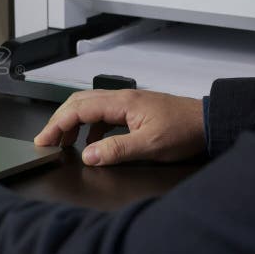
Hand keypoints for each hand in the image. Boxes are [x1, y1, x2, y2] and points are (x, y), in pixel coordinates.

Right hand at [34, 89, 204, 165]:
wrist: (210, 122)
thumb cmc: (185, 131)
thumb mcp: (150, 145)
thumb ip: (116, 150)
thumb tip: (88, 155)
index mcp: (121, 103)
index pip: (78, 110)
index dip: (57, 125)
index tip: (44, 140)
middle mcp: (121, 98)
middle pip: (78, 103)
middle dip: (58, 121)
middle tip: (46, 140)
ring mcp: (126, 103)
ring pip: (88, 106)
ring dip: (72, 122)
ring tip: (64, 142)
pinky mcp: (133, 110)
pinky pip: (101, 113)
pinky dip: (89, 126)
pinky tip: (91, 142)